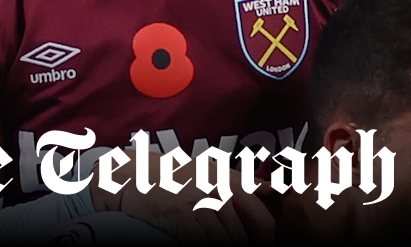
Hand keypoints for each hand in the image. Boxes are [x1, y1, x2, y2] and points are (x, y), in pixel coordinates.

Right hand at [91, 150, 275, 244]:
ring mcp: (198, 202)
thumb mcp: (214, 171)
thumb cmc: (177, 174)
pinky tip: (200, 246)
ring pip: (223, 239)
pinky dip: (203, 245)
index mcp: (231, 182)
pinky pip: (199, 239)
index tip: (264, 246)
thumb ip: (244, 183)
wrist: (137, 172)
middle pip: (242, 234)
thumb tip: (274, 188)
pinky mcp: (178, 214)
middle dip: (244, 246)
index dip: (266, 239)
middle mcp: (218, 191)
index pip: (262, 218)